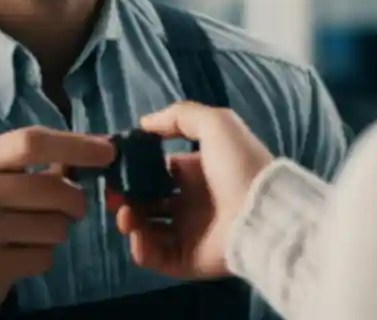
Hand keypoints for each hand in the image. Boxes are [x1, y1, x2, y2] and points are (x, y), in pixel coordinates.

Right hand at [0, 126, 115, 317]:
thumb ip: (38, 164)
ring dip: (58, 232)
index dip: (76, 144)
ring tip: (34, 234)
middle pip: (52, 187)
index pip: (32, 142)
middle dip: (76, 201)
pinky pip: (44, 258)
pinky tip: (21, 256)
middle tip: (73, 208)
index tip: (109, 151)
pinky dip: (44, 258)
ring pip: (55, 226)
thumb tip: (99, 147)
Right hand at [115, 102, 273, 279]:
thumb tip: (145, 124)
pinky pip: (157, 257)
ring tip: (125, 216)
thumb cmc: (239, 165)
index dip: (136, 170)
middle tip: (112, 198)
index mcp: (198, 174)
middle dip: (126, 198)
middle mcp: (192, 204)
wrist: (263, 212)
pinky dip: (142, 248)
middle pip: (148, 202)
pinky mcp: (189, 260)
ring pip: (147, 230)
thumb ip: (180, 116)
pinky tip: (138, 235)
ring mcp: (190, 234)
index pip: (158, 172)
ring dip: (129, 222)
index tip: (116, 169)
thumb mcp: (216, 124)